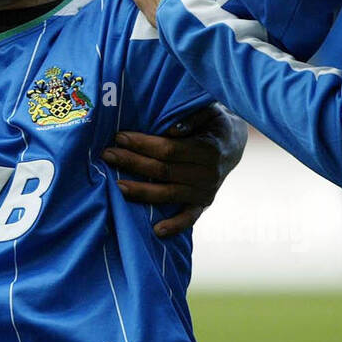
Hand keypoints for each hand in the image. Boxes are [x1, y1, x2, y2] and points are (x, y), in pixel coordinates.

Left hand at [104, 104, 246, 236]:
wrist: (233, 143)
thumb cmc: (212, 122)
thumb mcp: (208, 111)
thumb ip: (191, 118)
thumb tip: (171, 130)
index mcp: (208, 149)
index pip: (169, 149)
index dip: (143, 144)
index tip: (119, 137)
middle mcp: (208, 174)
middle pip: (163, 171)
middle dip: (133, 163)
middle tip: (107, 155)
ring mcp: (206, 192)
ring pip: (169, 194)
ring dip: (141, 192)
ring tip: (116, 186)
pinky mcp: (204, 204)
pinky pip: (189, 218)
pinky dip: (174, 226)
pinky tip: (156, 230)